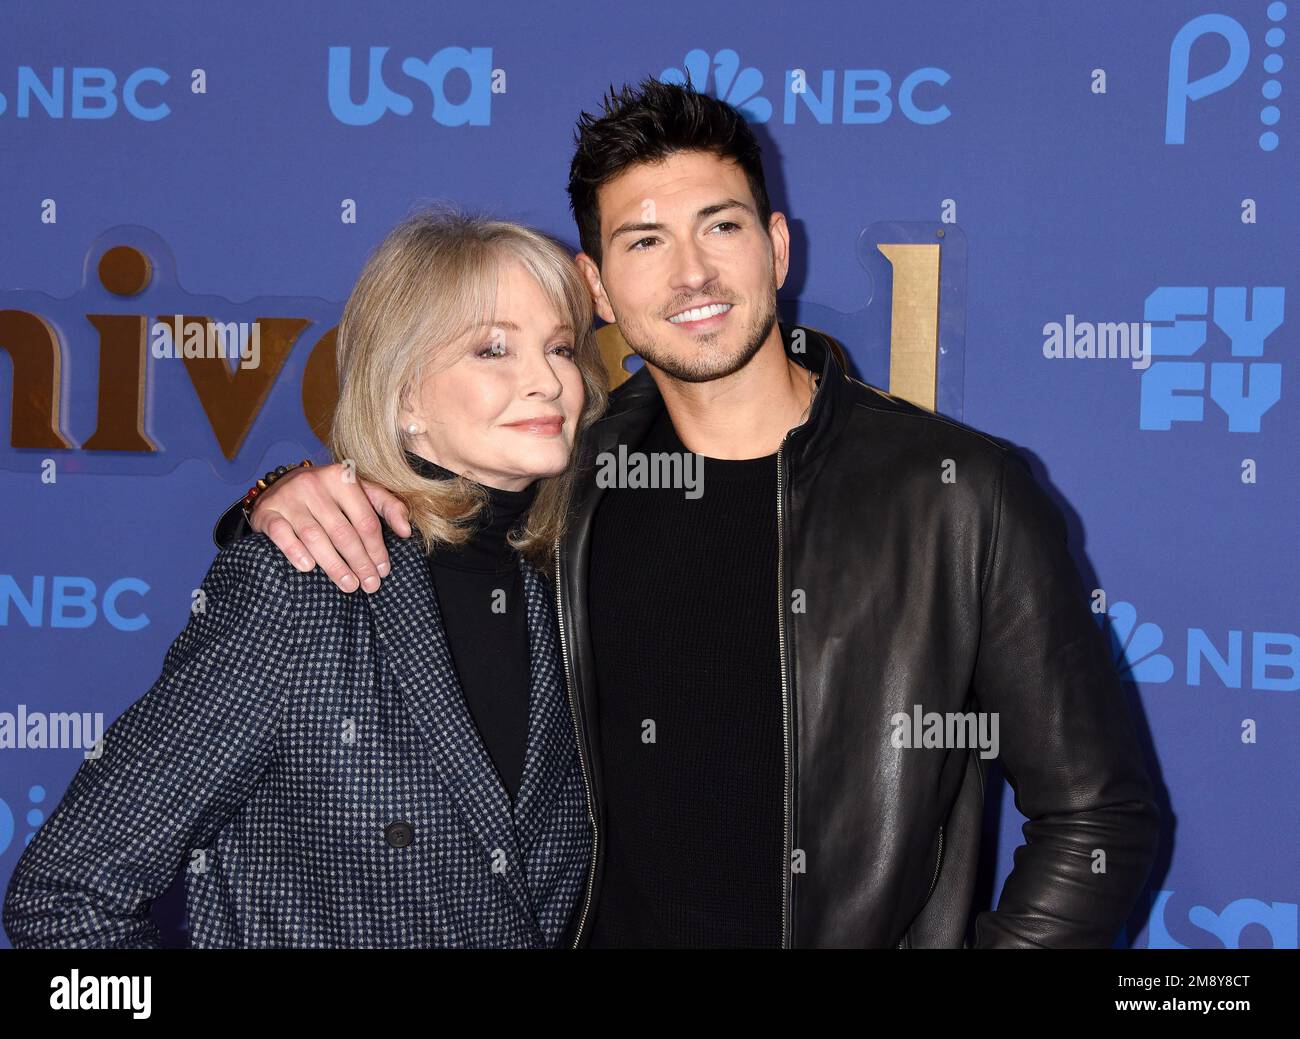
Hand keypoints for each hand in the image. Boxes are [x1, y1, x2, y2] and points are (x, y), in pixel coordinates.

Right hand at [250, 463, 410, 592]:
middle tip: (370, 585)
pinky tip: (308, 568)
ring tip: (349, 585)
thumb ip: (388, 506)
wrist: (281, 486)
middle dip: (360, 562)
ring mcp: (288, 497)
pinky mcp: (267, 512)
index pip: (365, 520)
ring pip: (315, 537)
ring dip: (334, 566)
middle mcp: (314, 484)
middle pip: (343, 532)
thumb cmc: (329, 494)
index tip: (383, 571)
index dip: (377, 549)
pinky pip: (282, 535)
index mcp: (341, 477)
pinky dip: (295, 552)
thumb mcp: (361, 492)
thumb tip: (406, 531)